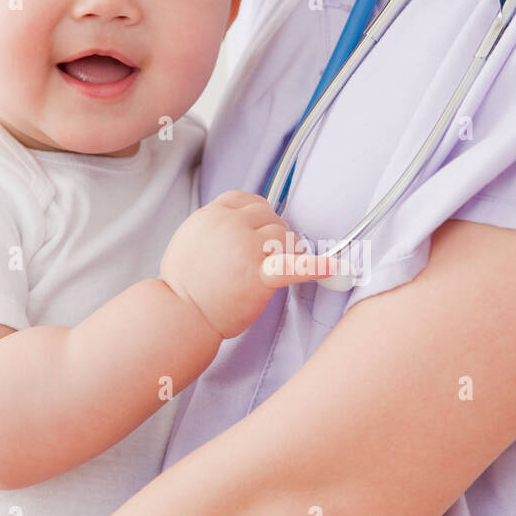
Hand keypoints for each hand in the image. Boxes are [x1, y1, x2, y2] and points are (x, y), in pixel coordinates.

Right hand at [160, 190, 342, 339]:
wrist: (182, 315)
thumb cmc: (185, 284)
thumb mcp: (190, 238)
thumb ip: (214, 225)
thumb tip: (237, 219)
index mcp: (212, 215)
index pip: (246, 200)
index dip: (257, 214)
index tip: (259, 227)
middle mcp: (230, 226)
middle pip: (269, 216)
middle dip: (272, 233)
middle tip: (266, 255)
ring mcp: (246, 249)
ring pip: (284, 235)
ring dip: (285, 250)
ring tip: (274, 268)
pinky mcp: (260, 276)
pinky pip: (294, 266)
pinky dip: (315, 267)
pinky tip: (333, 266)